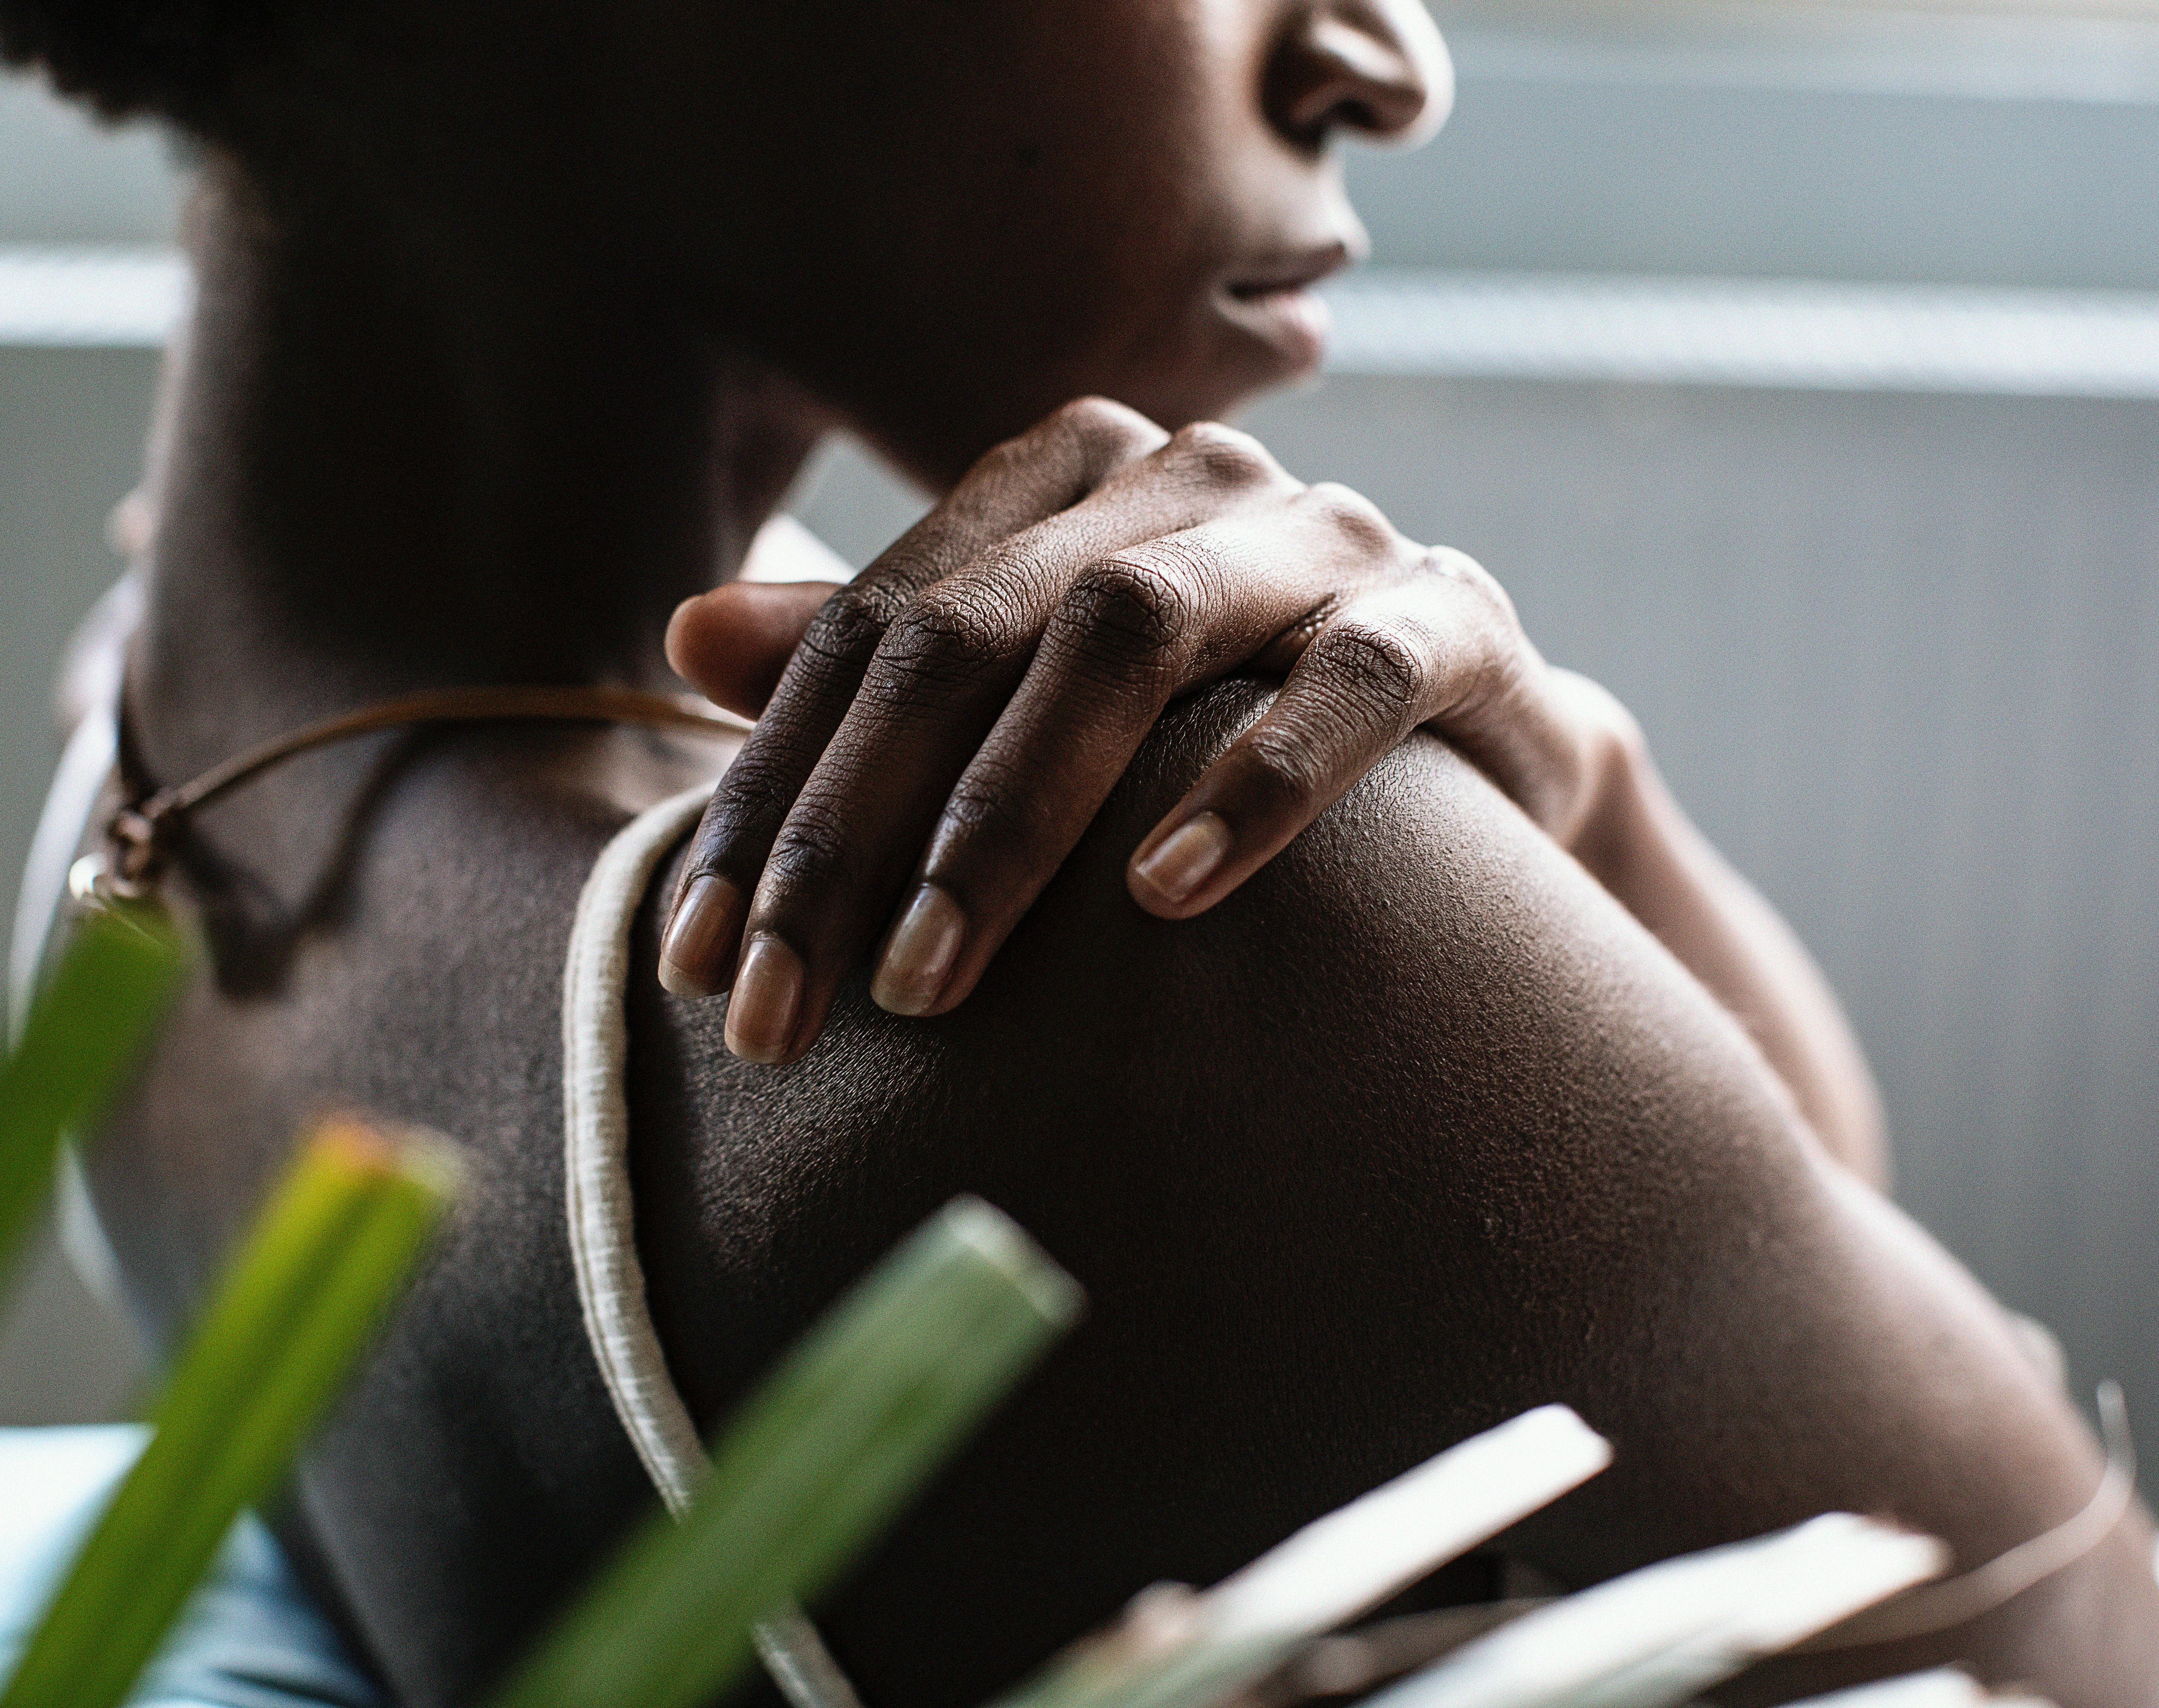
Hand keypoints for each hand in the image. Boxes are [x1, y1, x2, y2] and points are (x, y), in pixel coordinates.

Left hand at [659, 397, 1633, 1063]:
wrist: (1474, 773)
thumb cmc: (1219, 736)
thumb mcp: (1037, 705)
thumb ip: (882, 669)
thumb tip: (684, 634)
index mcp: (1060, 482)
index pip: (873, 633)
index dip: (772, 796)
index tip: (694, 962)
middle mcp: (1180, 479)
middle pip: (972, 630)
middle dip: (858, 830)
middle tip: (779, 1007)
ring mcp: (1322, 536)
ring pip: (1131, 631)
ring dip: (1013, 813)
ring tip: (927, 975)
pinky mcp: (1448, 618)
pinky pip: (1346, 681)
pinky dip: (1249, 783)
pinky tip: (1160, 897)